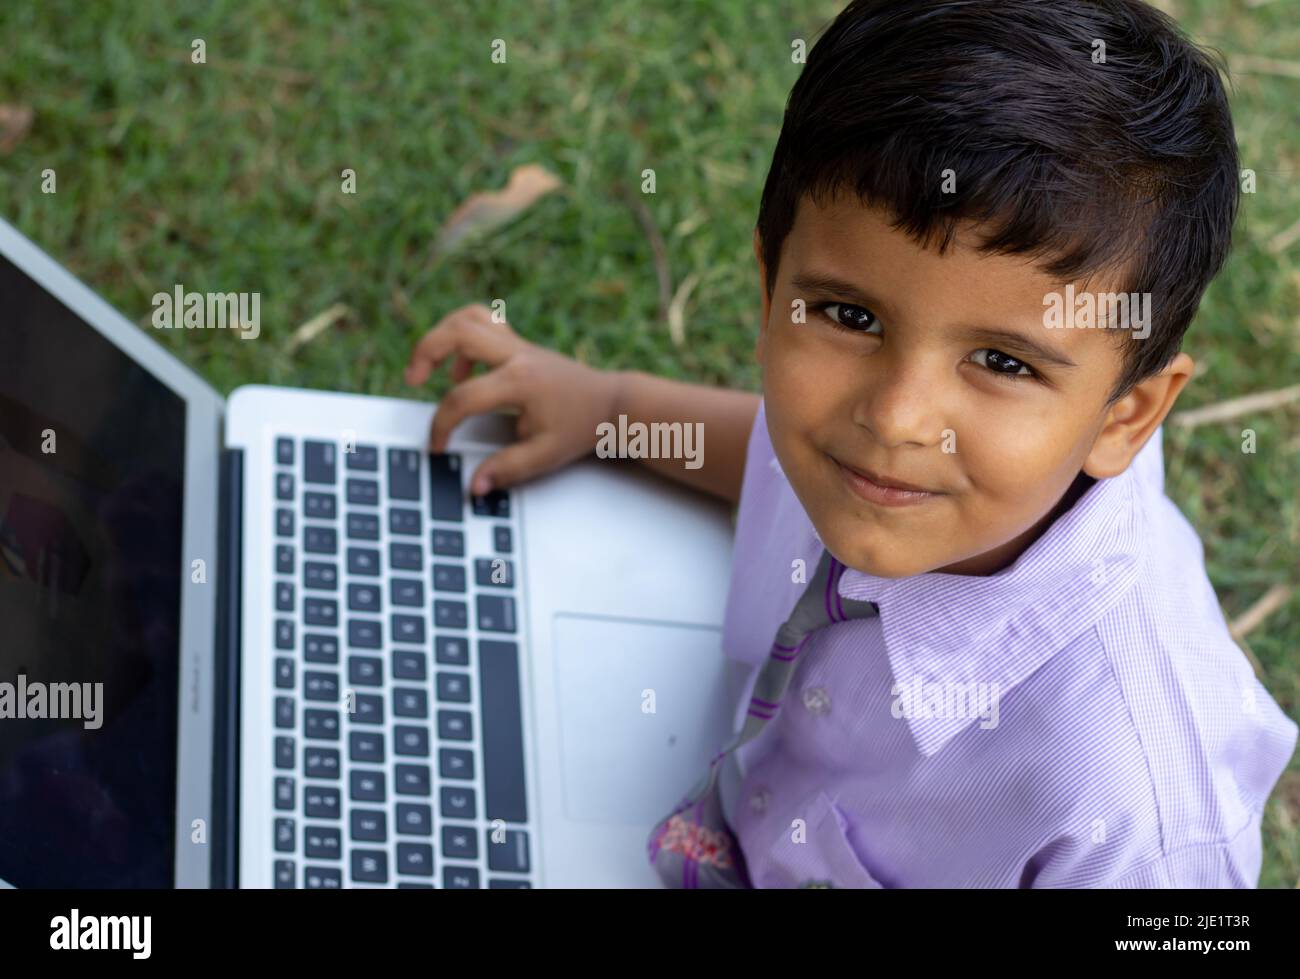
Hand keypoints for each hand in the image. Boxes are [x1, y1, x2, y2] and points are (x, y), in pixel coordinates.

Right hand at [404, 303, 621, 494]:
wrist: (611, 403)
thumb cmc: (581, 427)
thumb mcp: (547, 455)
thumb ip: (508, 469)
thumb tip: (474, 486)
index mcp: (521, 381)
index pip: (463, 398)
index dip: (441, 425)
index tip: (438, 447)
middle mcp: (517, 355)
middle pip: (458, 332)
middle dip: (425, 351)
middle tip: (412, 380)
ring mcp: (519, 344)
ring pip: (469, 318)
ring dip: (441, 337)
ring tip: (429, 369)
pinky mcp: (520, 343)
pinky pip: (483, 322)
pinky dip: (462, 337)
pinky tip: (463, 371)